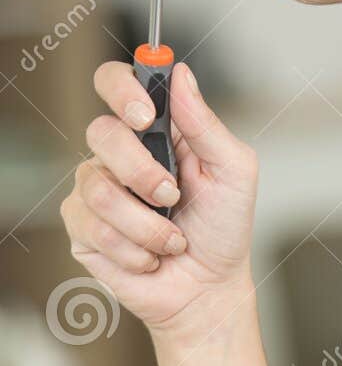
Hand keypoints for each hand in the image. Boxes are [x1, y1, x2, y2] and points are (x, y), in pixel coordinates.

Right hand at [60, 59, 258, 335]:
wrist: (211, 289)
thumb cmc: (223, 230)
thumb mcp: (234, 173)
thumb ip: (208, 125)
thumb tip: (182, 76)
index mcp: (153, 131)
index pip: (116, 83)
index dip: (122, 89)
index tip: (145, 115)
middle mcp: (118, 155)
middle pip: (101, 133)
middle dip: (142, 171)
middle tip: (172, 196)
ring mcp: (96, 190)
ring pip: (99, 189)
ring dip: (148, 224)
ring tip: (173, 240)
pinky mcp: (83, 230)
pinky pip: (95, 229)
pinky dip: (135, 250)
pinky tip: (151, 257)